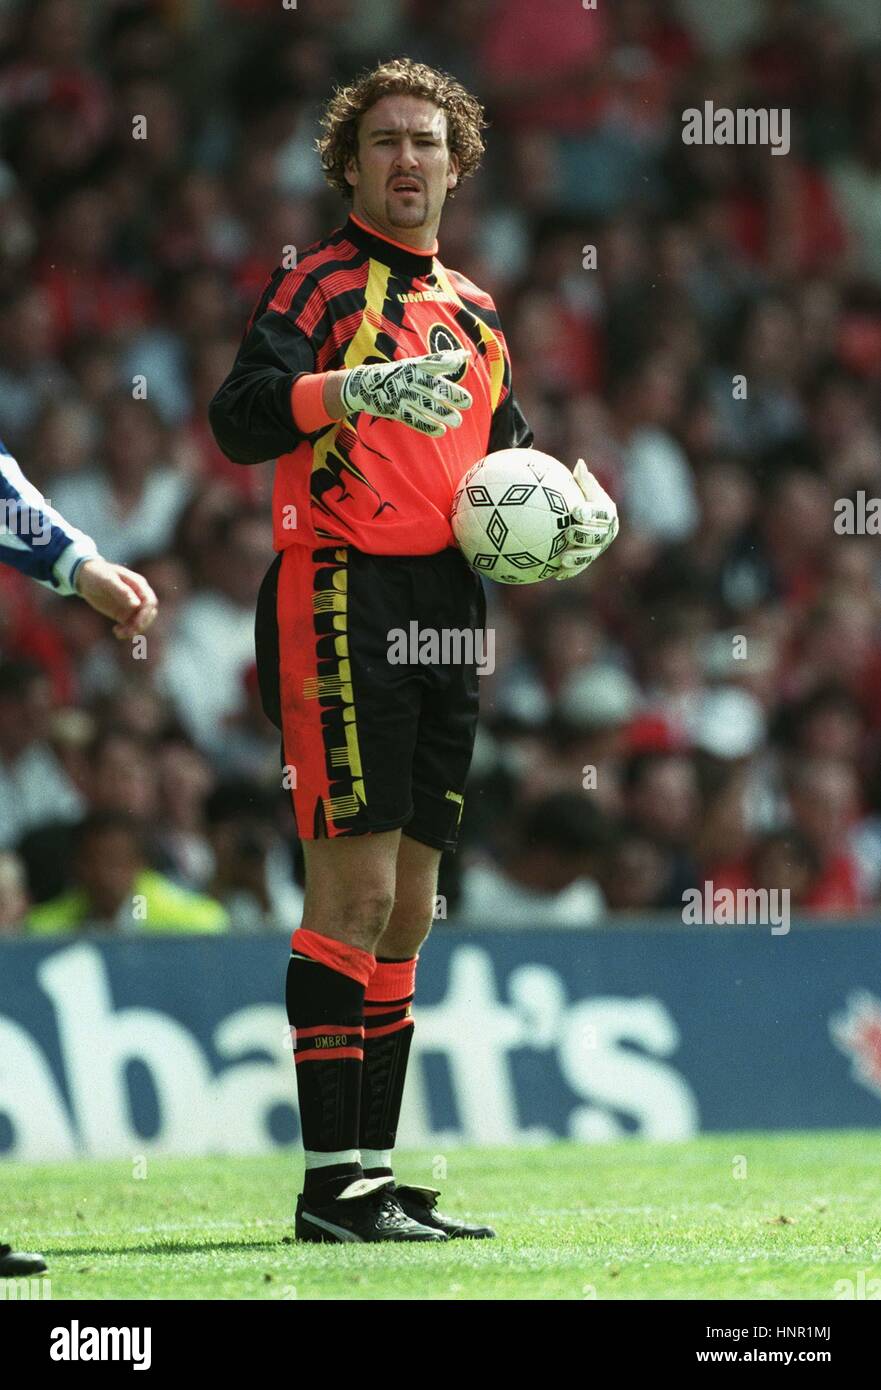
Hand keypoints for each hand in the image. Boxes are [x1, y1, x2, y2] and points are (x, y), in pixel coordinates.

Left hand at [75, 558, 158, 638]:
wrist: (86, 577)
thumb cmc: (97, 574)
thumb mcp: (107, 580)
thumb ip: (122, 591)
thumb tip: (136, 604)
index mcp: (138, 585)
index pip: (150, 601)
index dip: (146, 614)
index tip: (136, 624)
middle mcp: (138, 596)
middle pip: (149, 613)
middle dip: (141, 624)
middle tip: (128, 631)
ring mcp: (132, 606)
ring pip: (141, 622)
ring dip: (134, 630)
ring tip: (119, 633)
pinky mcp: (124, 614)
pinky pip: (131, 626)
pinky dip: (126, 632)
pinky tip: (116, 631)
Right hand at [340, 349, 472, 437]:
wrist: (366, 385)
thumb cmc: (399, 373)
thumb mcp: (416, 364)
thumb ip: (441, 361)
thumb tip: (465, 354)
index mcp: (415, 365)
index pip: (432, 362)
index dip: (445, 361)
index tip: (459, 362)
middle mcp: (409, 379)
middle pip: (432, 386)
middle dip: (450, 394)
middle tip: (467, 402)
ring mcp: (401, 394)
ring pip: (424, 404)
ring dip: (441, 413)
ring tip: (457, 422)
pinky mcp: (395, 409)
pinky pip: (412, 419)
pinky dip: (426, 425)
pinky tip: (440, 431)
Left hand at [555, 459, 618, 579]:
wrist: (581, 516)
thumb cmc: (579, 496)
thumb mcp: (581, 487)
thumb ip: (581, 479)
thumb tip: (580, 463)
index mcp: (607, 512)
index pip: (603, 513)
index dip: (592, 513)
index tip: (577, 511)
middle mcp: (607, 531)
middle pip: (599, 535)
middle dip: (584, 535)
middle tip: (567, 532)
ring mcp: (599, 547)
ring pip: (591, 554)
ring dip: (578, 558)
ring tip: (563, 558)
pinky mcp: (588, 559)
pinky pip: (580, 568)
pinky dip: (570, 572)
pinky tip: (556, 575)